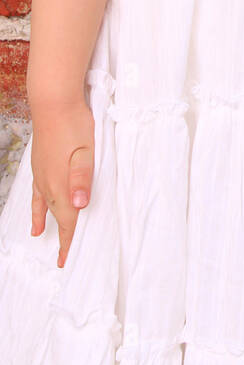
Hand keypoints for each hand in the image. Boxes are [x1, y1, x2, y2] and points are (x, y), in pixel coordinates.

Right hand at [29, 98, 95, 267]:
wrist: (53, 103)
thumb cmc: (75, 124)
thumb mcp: (87, 150)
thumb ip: (83, 178)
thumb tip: (79, 205)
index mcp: (62, 183)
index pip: (68, 219)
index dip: (69, 241)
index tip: (66, 261)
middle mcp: (49, 182)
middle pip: (57, 215)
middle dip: (62, 236)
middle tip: (64, 257)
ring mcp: (42, 173)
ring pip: (46, 205)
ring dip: (48, 221)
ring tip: (41, 237)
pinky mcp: (40, 164)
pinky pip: (37, 193)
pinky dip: (37, 206)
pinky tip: (35, 212)